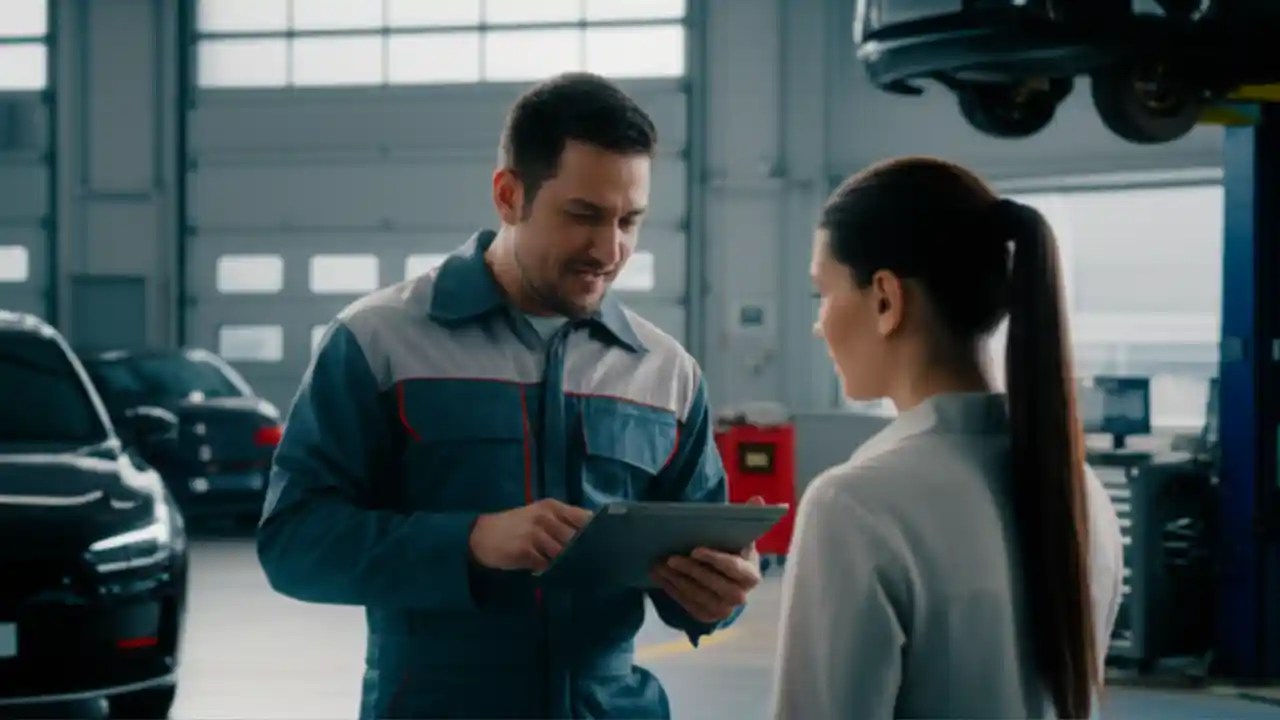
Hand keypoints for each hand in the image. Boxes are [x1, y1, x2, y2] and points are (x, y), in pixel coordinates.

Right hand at [469, 499, 592, 571]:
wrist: (482, 535)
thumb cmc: (515, 526)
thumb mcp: (539, 516)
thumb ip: (562, 522)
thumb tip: (590, 536)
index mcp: (552, 506)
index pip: (583, 517)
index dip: (596, 531)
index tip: (605, 543)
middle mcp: (546, 517)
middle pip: (576, 537)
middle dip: (586, 551)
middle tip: (594, 563)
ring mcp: (536, 534)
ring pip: (564, 552)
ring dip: (570, 563)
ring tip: (577, 572)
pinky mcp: (526, 551)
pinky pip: (548, 565)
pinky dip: (554, 571)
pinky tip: (555, 574)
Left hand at [650, 497, 765, 623]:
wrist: (728, 579)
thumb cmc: (733, 553)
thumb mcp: (741, 536)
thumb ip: (748, 517)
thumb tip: (757, 498)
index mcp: (751, 575)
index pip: (734, 567)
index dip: (715, 559)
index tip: (695, 549)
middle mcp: (740, 596)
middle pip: (715, 585)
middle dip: (692, 571)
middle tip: (671, 557)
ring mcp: (724, 610)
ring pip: (699, 596)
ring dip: (677, 581)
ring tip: (659, 565)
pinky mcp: (708, 616)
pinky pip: (688, 605)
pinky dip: (672, 591)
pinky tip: (660, 577)